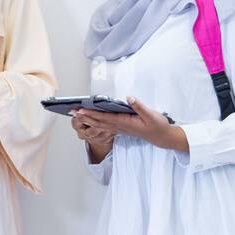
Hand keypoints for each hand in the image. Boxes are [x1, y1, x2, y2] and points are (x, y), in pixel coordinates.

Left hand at [70, 96, 187, 152]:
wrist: (162, 137)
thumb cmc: (157, 126)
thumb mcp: (151, 114)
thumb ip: (139, 106)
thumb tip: (128, 97)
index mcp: (124, 122)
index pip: (104, 117)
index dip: (92, 113)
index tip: (81, 110)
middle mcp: (120, 126)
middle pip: (99, 122)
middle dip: (85, 117)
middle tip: (72, 112)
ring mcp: (120, 128)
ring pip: (100, 124)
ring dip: (88, 120)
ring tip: (77, 115)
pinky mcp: (122, 128)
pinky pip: (106, 126)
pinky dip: (96, 122)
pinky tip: (91, 121)